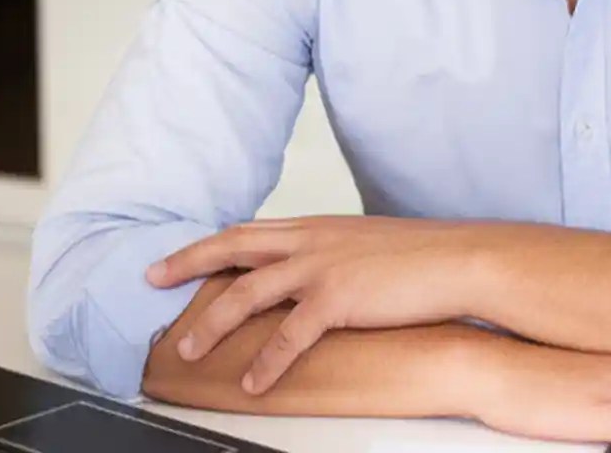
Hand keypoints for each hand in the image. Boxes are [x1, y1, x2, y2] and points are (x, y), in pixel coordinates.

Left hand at [146, 216, 481, 392]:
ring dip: (211, 323)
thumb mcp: (367, 243)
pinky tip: (254, 382)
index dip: (209, 243)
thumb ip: (334, 253)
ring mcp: (322, 267)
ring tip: (187, 350)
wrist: (459, 259)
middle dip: (187, 263)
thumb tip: (317, 272)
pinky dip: (267, 361)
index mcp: (318, 227)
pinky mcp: (339, 298)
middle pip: (233, 248)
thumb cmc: (423, 255)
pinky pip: (289, 335)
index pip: (250, 231)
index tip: (179, 255)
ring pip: (247, 293)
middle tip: (151, 280)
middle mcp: (312, 240)